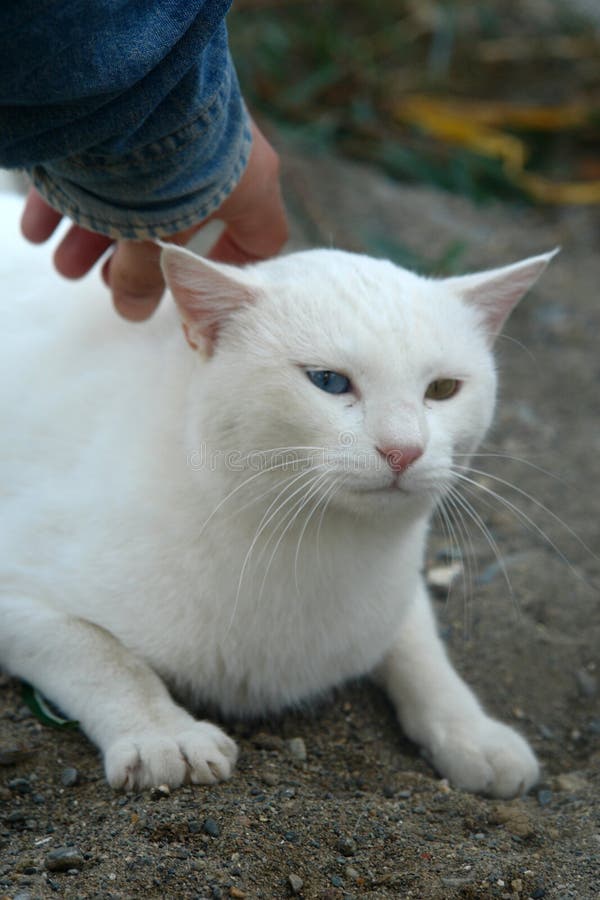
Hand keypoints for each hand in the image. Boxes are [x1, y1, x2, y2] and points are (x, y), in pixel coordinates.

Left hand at [20, 119, 287, 320]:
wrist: (133, 86)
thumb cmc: (167, 172)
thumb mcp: (154, 241)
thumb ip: (143, 280)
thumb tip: (132, 312)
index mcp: (248, 188)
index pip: (261, 238)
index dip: (230, 268)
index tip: (196, 288)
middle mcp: (219, 157)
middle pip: (179, 221)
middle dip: (135, 257)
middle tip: (106, 280)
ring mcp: (178, 129)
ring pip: (139, 194)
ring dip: (97, 234)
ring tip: (65, 262)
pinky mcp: (135, 110)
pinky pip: (105, 162)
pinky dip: (73, 195)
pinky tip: (41, 227)